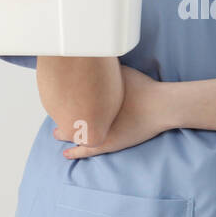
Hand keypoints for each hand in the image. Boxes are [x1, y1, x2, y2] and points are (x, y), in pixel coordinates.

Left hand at [52, 65, 172, 156]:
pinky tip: (66, 154)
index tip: (59, 99)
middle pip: (70, 117)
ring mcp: (99, 132)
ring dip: (66, 133)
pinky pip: (86, 150)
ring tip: (57, 133)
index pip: (71, 101)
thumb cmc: (143, 88)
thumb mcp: (122, 72)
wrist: (160, 106)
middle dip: (62, 116)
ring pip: (75, 135)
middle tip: (56, 114)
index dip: (63, 101)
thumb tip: (94, 62)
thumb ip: (106, 71)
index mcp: (93, 99)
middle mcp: (92, 116)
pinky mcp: (108, 144)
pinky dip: (75, 152)